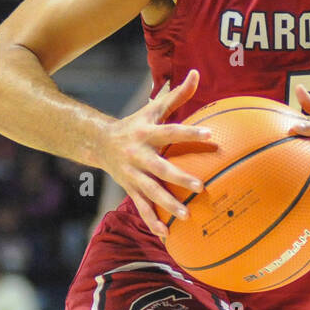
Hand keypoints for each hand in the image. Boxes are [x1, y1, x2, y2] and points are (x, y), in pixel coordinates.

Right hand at [97, 70, 216, 240]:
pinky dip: (152, 222)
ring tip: (186, 216)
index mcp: (146, 133)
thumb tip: (197, 73)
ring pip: (150, 192)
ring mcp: (132, 175)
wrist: (99, 143)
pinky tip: (166, 236)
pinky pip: (141, 208)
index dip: (189, 133)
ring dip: (167, 205)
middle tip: (201, 187)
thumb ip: (177, 95)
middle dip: (179, 178)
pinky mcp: (129, 189)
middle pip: (159, 168)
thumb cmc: (136, 124)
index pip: (170, 131)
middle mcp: (138, 155)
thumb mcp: (153, 109)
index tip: (210, 136)